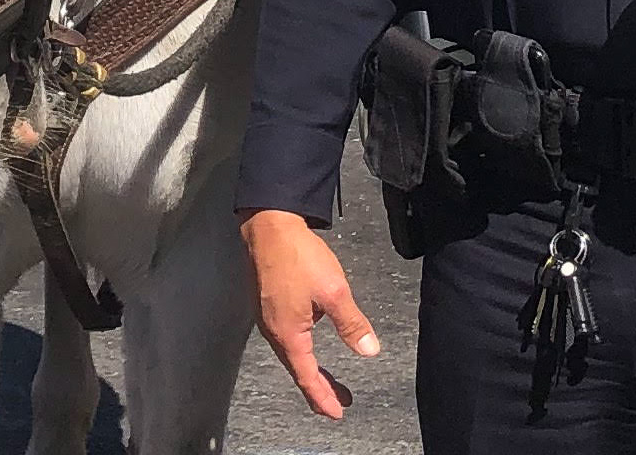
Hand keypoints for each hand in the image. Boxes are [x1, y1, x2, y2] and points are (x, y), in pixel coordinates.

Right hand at [241, 209, 379, 420]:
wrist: (268, 223)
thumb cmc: (297, 255)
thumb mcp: (334, 291)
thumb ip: (352, 324)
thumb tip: (369, 351)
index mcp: (288, 333)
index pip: (307, 376)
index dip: (323, 397)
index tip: (337, 412)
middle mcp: (273, 329)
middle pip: (296, 368)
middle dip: (317, 387)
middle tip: (337, 402)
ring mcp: (266, 315)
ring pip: (289, 353)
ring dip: (308, 368)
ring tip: (325, 378)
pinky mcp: (266, 302)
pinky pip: (284, 336)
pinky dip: (299, 349)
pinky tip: (309, 340)